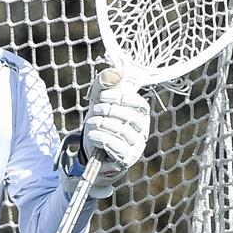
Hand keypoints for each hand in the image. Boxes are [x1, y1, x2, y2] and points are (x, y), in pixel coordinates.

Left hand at [78, 72, 148, 194]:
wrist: (93, 151)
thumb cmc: (100, 122)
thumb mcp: (99, 100)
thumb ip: (105, 83)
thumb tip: (116, 73)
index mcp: (140, 114)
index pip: (138, 103)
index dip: (119, 97)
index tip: (101, 96)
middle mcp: (142, 130)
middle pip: (130, 117)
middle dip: (107, 111)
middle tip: (94, 111)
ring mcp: (136, 146)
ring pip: (121, 131)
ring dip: (101, 124)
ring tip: (90, 124)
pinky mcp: (127, 159)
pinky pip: (116, 146)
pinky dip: (101, 138)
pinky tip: (92, 136)